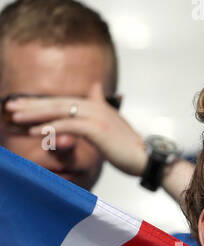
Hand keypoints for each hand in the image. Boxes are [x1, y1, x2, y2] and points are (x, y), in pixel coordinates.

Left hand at [5, 83, 149, 177]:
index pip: (63, 101)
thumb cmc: (131, 147)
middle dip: (32, 105)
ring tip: (16, 118)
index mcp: (96, 105)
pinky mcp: (96, 129)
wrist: (148, 158)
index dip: (41, 102)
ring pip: (59, 111)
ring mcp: (96, 116)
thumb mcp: (114, 122)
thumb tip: (95, 86)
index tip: (22, 105)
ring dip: (36, 114)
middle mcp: (94, 106)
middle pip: (57, 103)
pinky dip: (50, 128)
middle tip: (10, 107)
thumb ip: (101, 104)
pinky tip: (36, 132)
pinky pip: (67, 126)